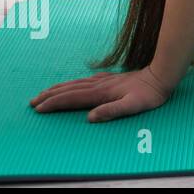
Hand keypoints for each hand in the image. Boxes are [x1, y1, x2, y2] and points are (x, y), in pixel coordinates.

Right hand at [29, 65, 172, 122]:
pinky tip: (74, 83)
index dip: (54, 103)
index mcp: (101, 93)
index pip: (72, 98)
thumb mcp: (133, 106)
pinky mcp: (111, 78)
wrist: (161, 75)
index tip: (38, 108)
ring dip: (59, 88)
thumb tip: (90, 118)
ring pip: (76, 83)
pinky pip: (85, 81)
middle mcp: (99, 85)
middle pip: (69, 89)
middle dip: (50, 95)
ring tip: (45, 92)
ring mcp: (104, 80)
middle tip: (32, 101)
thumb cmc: (149, 94)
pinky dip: (73, 83)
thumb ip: (111, 111)